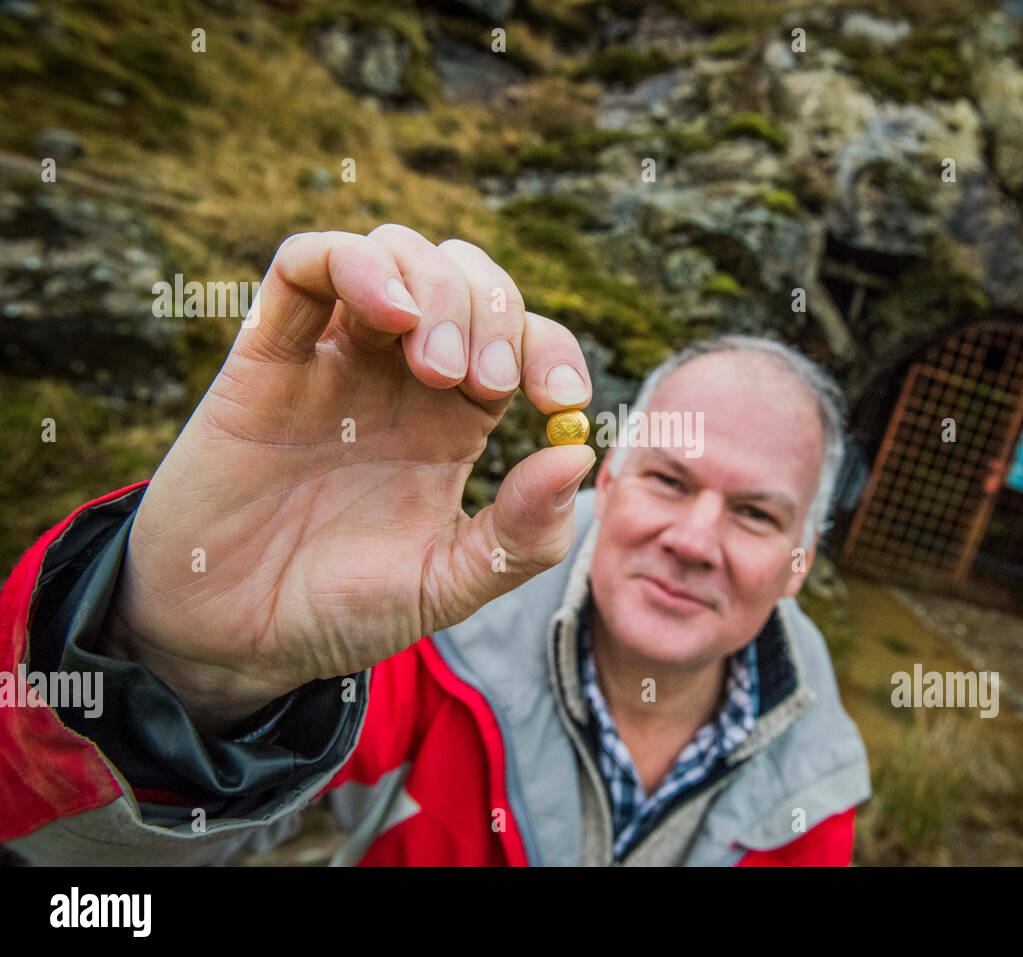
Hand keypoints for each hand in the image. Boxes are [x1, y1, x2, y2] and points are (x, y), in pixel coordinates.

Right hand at [103, 225, 595, 732]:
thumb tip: (579, 455)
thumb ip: (520, 535)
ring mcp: (334, 358)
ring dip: (437, 287)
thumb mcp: (448, 585)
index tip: (562, 399)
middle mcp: (400, 377)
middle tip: (481, 383)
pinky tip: (390, 311)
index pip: (523, 339)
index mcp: (454, 421)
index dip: (552, 349)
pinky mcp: (266, 354)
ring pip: (397, 252)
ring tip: (436, 364)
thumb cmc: (340, 609)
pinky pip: (305, 264)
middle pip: (468, 279)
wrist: (232, 637)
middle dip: (494, 313)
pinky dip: (357, 262)